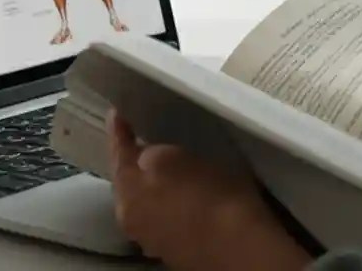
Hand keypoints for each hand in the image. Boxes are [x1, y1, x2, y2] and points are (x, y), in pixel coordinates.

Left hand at [108, 111, 310, 270]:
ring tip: (167, 160)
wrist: (244, 248)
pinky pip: (169, 213)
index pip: (118, 155)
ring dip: (153, 180)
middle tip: (142, 135)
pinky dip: (172, 199)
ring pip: (148, 200)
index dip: (118, 131)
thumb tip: (147, 157)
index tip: (118, 112)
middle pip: (129, 182)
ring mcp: (155, 238)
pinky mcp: (179, 247)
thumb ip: (152, 154)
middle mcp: (134, 221)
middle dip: (134, 159)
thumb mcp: (176, 158)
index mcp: (127, 198)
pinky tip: (187, 190)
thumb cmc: (211, 198)